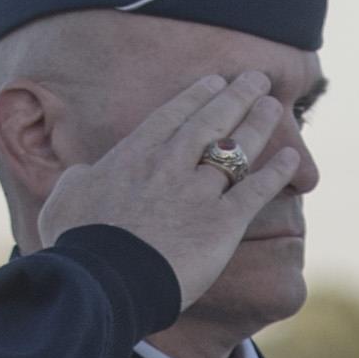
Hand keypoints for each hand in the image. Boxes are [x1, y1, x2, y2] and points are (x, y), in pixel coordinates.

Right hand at [34, 71, 303, 307]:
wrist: (104, 279)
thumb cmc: (78, 243)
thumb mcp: (65, 198)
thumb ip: (79, 179)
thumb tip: (85, 173)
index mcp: (133, 155)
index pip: (172, 115)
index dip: (197, 95)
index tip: (215, 81)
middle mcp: (170, 165)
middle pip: (210, 121)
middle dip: (236, 96)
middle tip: (257, 79)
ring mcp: (198, 192)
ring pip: (236, 149)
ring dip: (259, 124)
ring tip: (276, 106)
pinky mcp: (221, 224)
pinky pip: (255, 191)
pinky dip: (276, 172)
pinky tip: (293, 158)